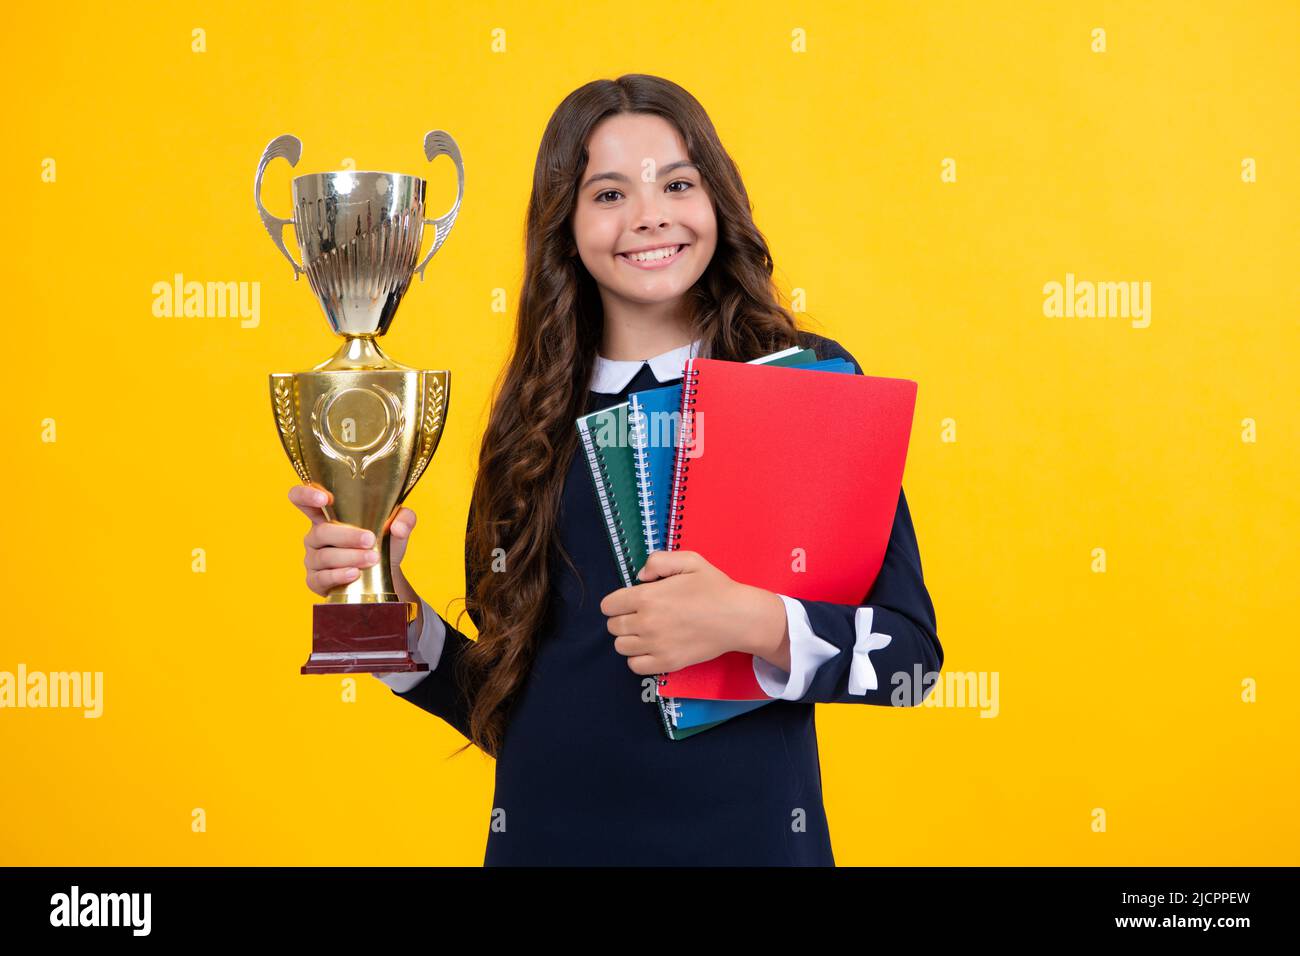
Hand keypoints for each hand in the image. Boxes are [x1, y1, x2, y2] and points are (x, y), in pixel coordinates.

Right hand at [287, 483, 418, 597]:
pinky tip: (354, 574)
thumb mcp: (397, 526)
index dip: (306, 495)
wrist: (385, 575)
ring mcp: (313, 559)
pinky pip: (322, 578)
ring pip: (325, 556)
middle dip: (347, 536)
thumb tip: (398, 527)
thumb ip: (404, 518)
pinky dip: (339, 575)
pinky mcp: (315, 581)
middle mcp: (315, 535)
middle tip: (371, 540)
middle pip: (321, 532)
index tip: (325, 498)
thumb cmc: (383, 542)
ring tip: (372, 559)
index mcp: (327, 515)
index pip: (302, 498)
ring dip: (350, 557)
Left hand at [598, 550, 787, 675]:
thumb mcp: (689, 560)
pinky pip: (635, 666)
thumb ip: (658, 561)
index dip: (617, 601)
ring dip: (629, 638)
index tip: (630, 601)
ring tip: (646, 631)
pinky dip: (638, 658)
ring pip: (620, 647)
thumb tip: (640, 577)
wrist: (738, 618)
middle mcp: (646, 623)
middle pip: (613, 626)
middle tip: (641, 614)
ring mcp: (656, 646)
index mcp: (647, 597)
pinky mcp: (667, 663)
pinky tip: (651, 648)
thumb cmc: (715, 588)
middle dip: (622, 618)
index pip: (608, 606)